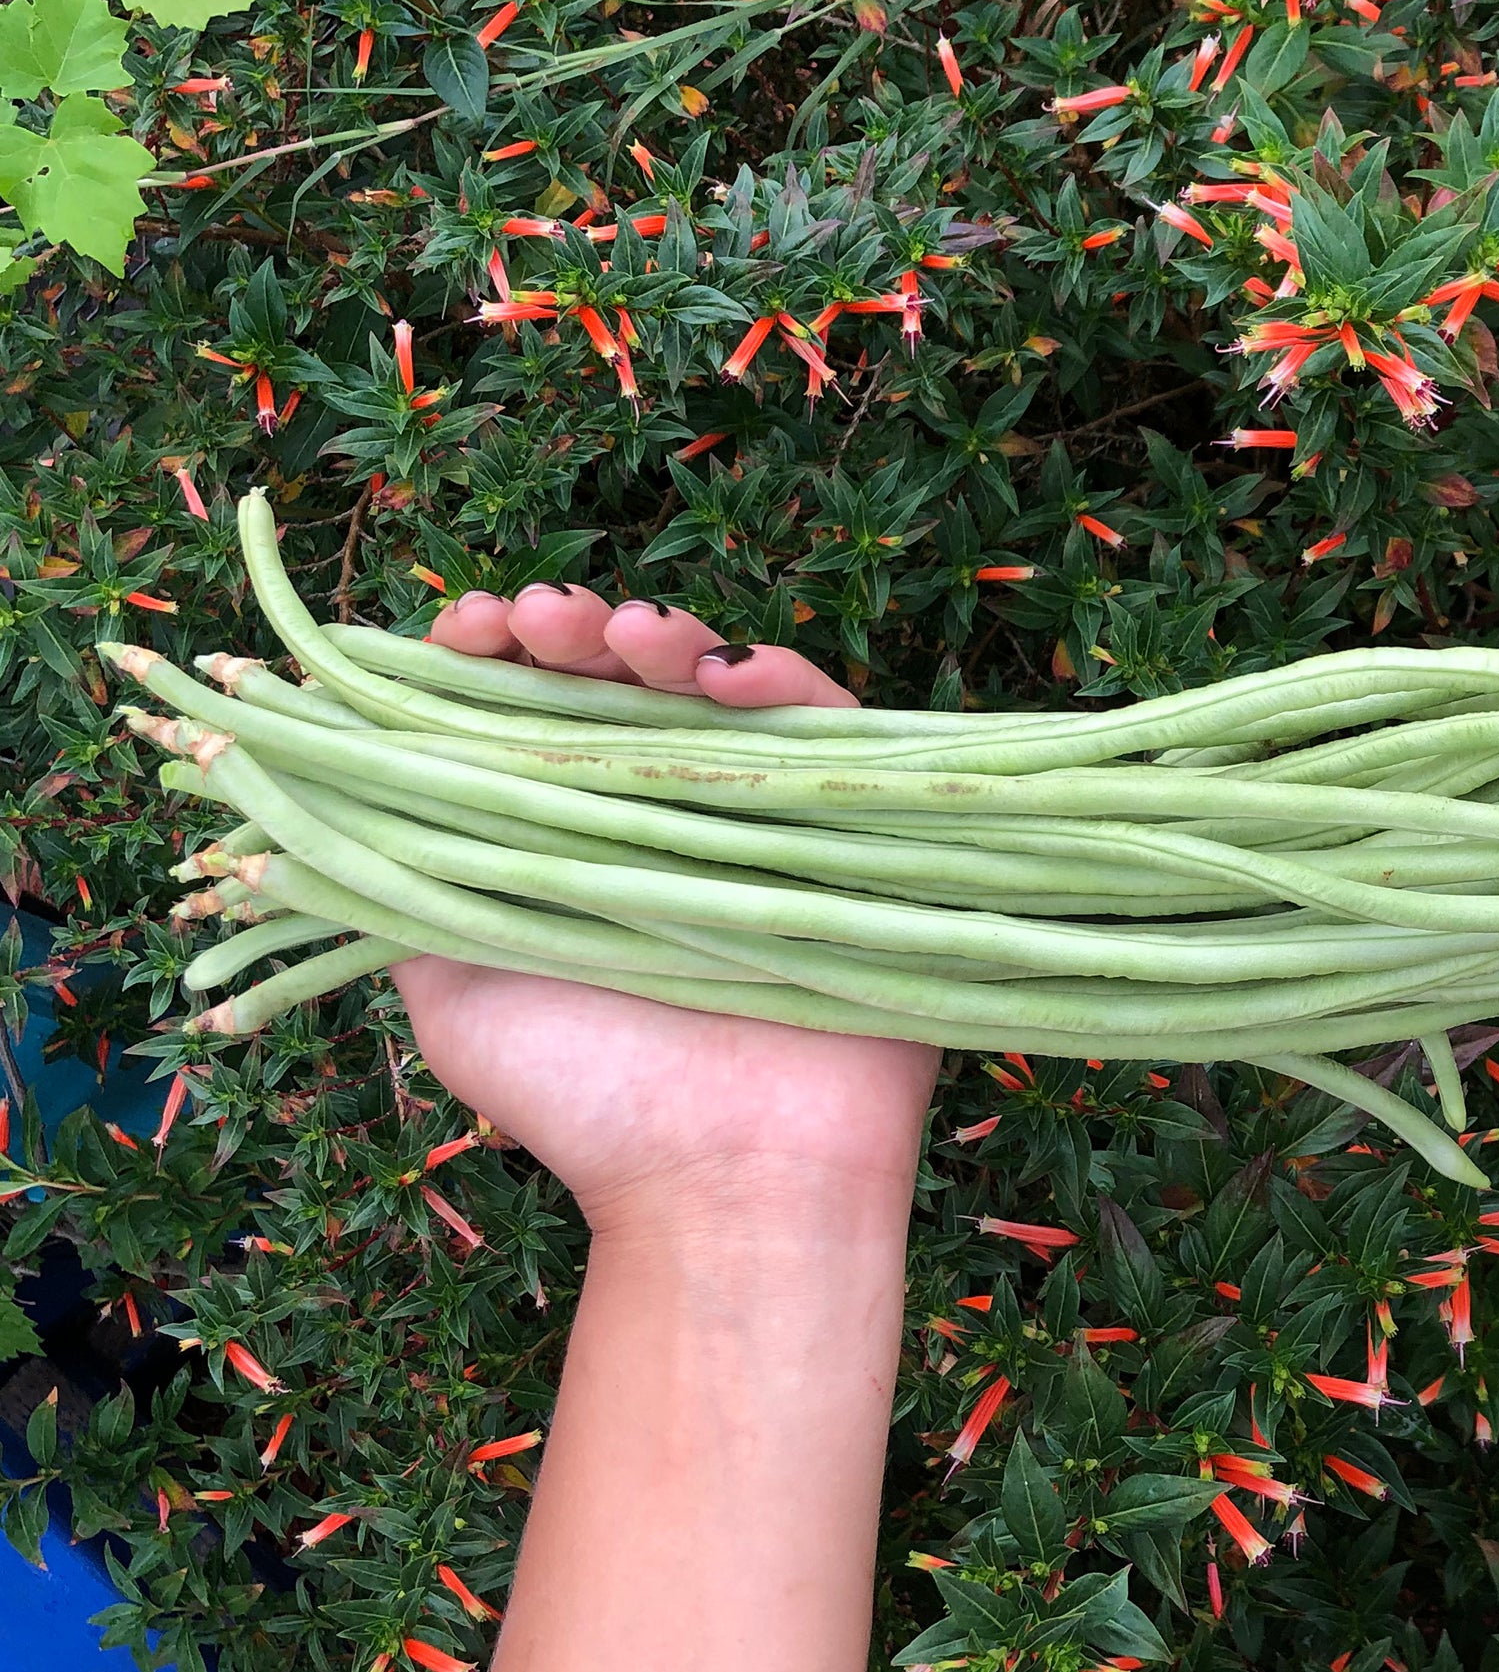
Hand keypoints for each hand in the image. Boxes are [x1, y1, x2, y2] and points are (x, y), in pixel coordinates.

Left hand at [395, 585, 934, 1238]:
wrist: (725, 1181)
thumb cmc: (587, 1100)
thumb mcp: (452, 983)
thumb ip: (406, 880)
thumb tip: (342, 779)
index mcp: (569, 838)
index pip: (527, 713)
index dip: (489, 660)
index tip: (454, 636)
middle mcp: (661, 813)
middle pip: (616, 681)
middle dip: (565, 630)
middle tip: (528, 622)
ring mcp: (757, 811)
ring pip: (715, 680)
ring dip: (659, 633)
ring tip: (615, 630)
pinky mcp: (851, 816)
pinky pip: (822, 719)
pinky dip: (774, 676)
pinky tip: (719, 670)